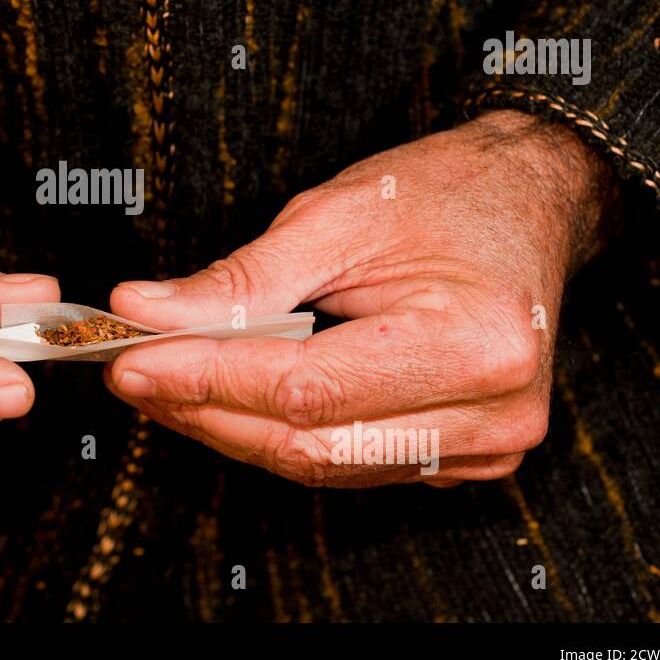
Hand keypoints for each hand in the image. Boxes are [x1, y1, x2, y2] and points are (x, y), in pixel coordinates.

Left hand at [105, 110, 616, 487]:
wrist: (526, 201)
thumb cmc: (445, 194)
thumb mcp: (337, 216)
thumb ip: (241, 280)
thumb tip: (147, 312)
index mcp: (474, 344)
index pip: (306, 388)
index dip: (207, 379)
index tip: (133, 359)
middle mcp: (492, 414)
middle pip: (309, 442)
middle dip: (206, 410)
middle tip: (133, 374)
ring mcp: (483, 446)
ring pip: (320, 465)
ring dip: (232, 428)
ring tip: (165, 384)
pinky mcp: (463, 456)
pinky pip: (346, 463)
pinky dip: (279, 434)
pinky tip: (226, 401)